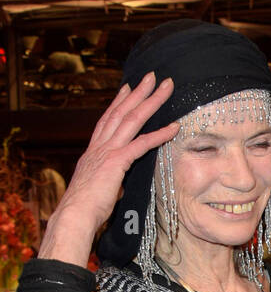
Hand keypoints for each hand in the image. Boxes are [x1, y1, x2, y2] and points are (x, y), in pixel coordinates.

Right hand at [39, 72, 178, 264]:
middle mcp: (99, 146)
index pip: (107, 120)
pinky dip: (159, 134)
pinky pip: (142, 144)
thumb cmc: (85, 209)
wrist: (75, 215)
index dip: (118, 102)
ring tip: (166, 87)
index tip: (127, 87)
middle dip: (138, 92)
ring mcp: (107, 151)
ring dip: (151, 101)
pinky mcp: (116, 162)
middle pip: (121, 112)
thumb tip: (113, 183)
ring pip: (132, 119)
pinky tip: (174, 126)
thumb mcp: (97, 187)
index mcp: (93, 151)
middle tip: (152, 76)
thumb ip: (107, 179)